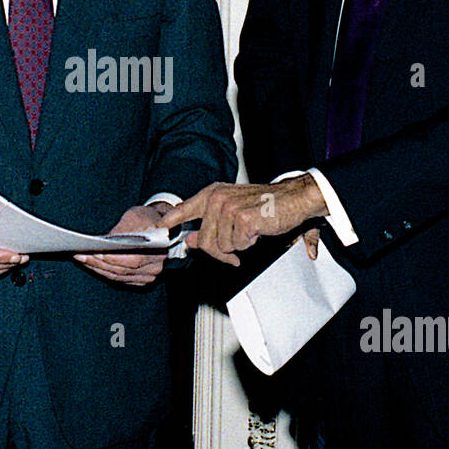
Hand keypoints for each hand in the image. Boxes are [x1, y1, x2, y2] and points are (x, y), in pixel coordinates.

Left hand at [74, 203, 169, 285]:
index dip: (111, 258)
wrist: (160, 226)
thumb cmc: (147, 219)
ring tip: (81, 259)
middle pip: (122, 270)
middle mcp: (155, 266)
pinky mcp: (142, 279)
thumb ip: (123, 228)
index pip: (132, 260)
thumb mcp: (136, 216)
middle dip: (98, 263)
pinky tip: (92, 265)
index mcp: (158, 249)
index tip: (91, 251)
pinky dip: (104, 272)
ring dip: (97, 269)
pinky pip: (120, 279)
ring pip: (118, 276)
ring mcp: (149, 275)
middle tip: (79, 255)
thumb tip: (107, 240)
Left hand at [158, 177, 326, 265]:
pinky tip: (256, 232)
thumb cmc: (263, 205)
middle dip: (218, 252)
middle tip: (232, 254)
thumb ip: (208, 225)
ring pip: (220, 245)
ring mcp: (228, 207)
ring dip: (236, 247)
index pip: (182, 209)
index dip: (168, 222)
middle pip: (203, 241)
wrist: (292, 198)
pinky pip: (237, 245)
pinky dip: (248, 244)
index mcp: (211, 194)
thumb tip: (190, 241)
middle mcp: (216, 198)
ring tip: (248, 234)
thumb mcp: (231, 212)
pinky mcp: (242, 218)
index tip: (156, 231)